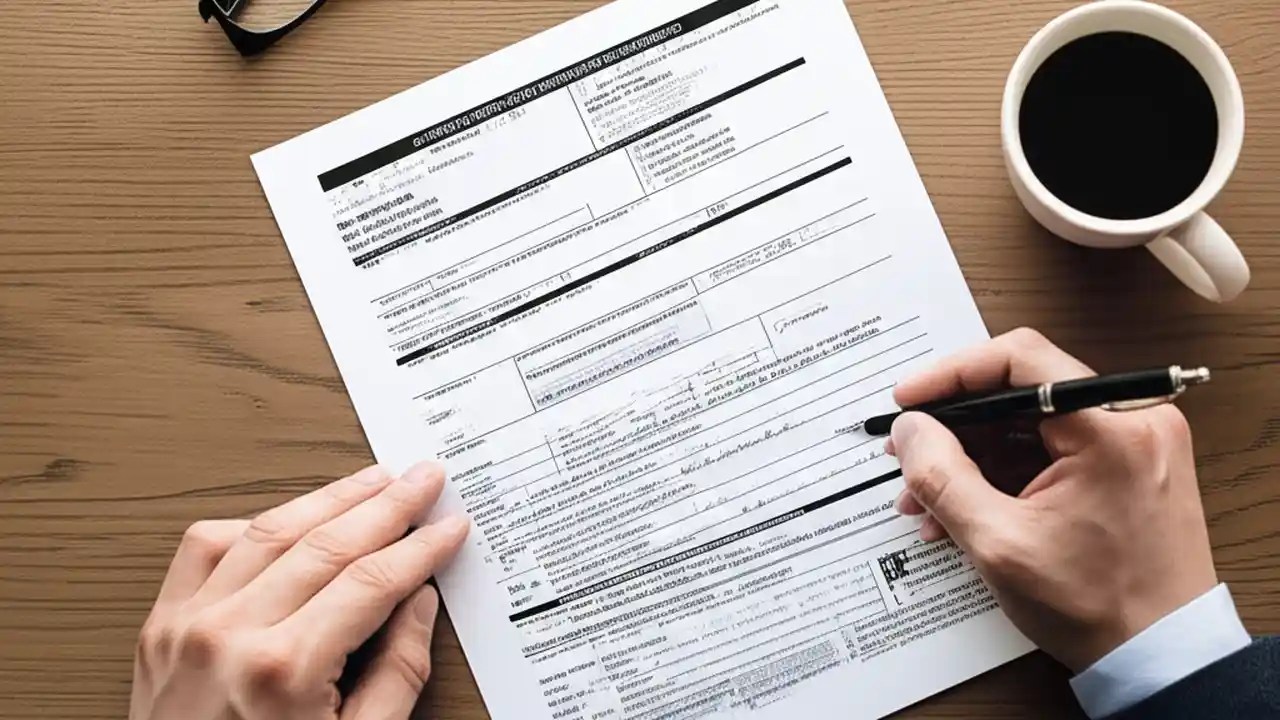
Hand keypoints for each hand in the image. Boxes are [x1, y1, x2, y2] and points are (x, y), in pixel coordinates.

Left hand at [130, 462, 469, 719]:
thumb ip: (397, 673)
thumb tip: (419, 602)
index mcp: (283, 671)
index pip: (372, 581)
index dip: (420, 548)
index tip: (448, 527)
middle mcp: (229, 636)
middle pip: (327, 542)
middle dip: (386, 504)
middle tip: (422, 478)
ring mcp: (187, 626)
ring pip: (269, 530)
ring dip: (328, 497)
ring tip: (372, 480)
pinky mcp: (160, 626)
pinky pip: (205, 547)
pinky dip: (254, 523)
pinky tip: (292, 517)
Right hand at [887, 329, 1216, 671]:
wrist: (1163, 656)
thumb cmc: (1101, 609)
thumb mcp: (1000, 544)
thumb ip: (943, 478)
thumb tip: (910, 431)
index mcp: (1112, 430)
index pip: (1019, 360)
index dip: (950, 374)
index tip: (909, 399)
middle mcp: (1134, 422)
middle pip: (1020, 391)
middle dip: (955, 428)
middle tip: (911, 454)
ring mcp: (1135, 443)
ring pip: (1031, 425)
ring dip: (974, 457)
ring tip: (930, 499)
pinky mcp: (1128, 466)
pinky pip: (1052, 450)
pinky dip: (1006, 472)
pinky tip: (967, 507)